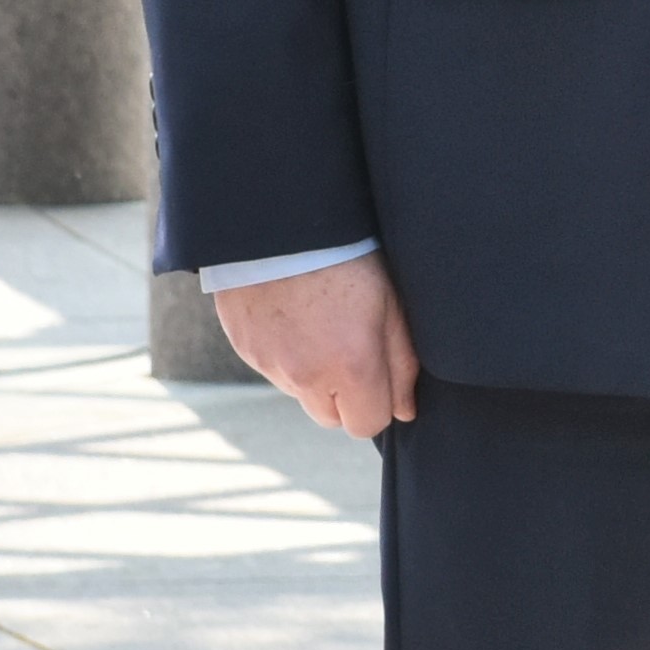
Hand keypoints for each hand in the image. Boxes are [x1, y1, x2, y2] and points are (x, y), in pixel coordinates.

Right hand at [211, 254, 417, 439]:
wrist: (282, 224)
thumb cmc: (349, 257)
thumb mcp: (392, 303)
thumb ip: (402, 363)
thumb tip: (404, 410)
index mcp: (350, 364)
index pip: (367, 424)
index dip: (380, 404)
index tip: (383, 375)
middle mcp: (305, 374)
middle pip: (332, 418)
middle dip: (348, 397)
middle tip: (355, 348)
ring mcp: (270, 364)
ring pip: (302, 395)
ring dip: (317, 376)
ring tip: (325, 325)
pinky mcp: (245, 349)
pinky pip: (274, 371)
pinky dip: (289, 357)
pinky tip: (298, 318)